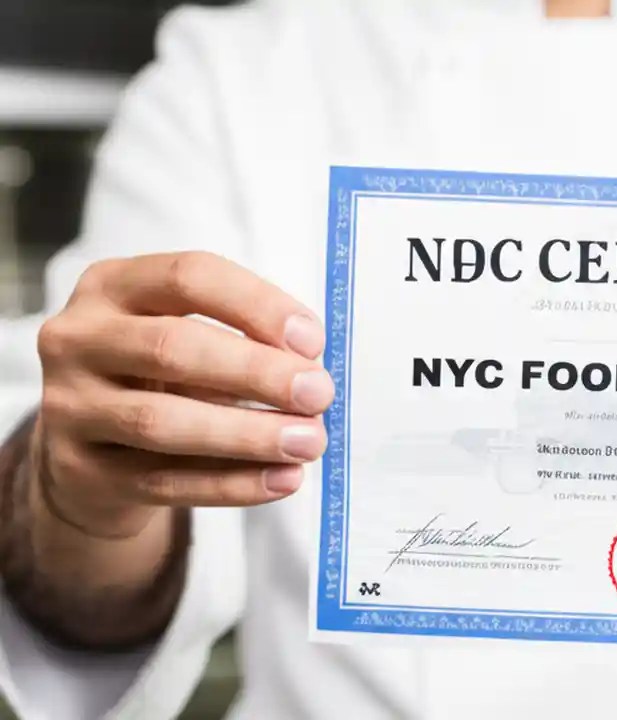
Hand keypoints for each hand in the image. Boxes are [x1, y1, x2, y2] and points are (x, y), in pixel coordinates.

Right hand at [33, 251, 333, 537]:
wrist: (88, 451)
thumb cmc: (159, 378)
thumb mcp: (188, 338)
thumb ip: (243, 342)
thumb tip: (311, 370)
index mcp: (112, 286)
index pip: (189, 277)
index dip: (257, 305)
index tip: (312, 341)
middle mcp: (77, 339)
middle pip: (173, 347)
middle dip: (257, 372)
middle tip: (318, 394)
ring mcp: (68, 407)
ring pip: (162, 422)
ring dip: (247, 434)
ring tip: (308, 442)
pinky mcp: (79, 471)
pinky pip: (164, 481)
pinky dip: (231, 484)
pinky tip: (282, 479)